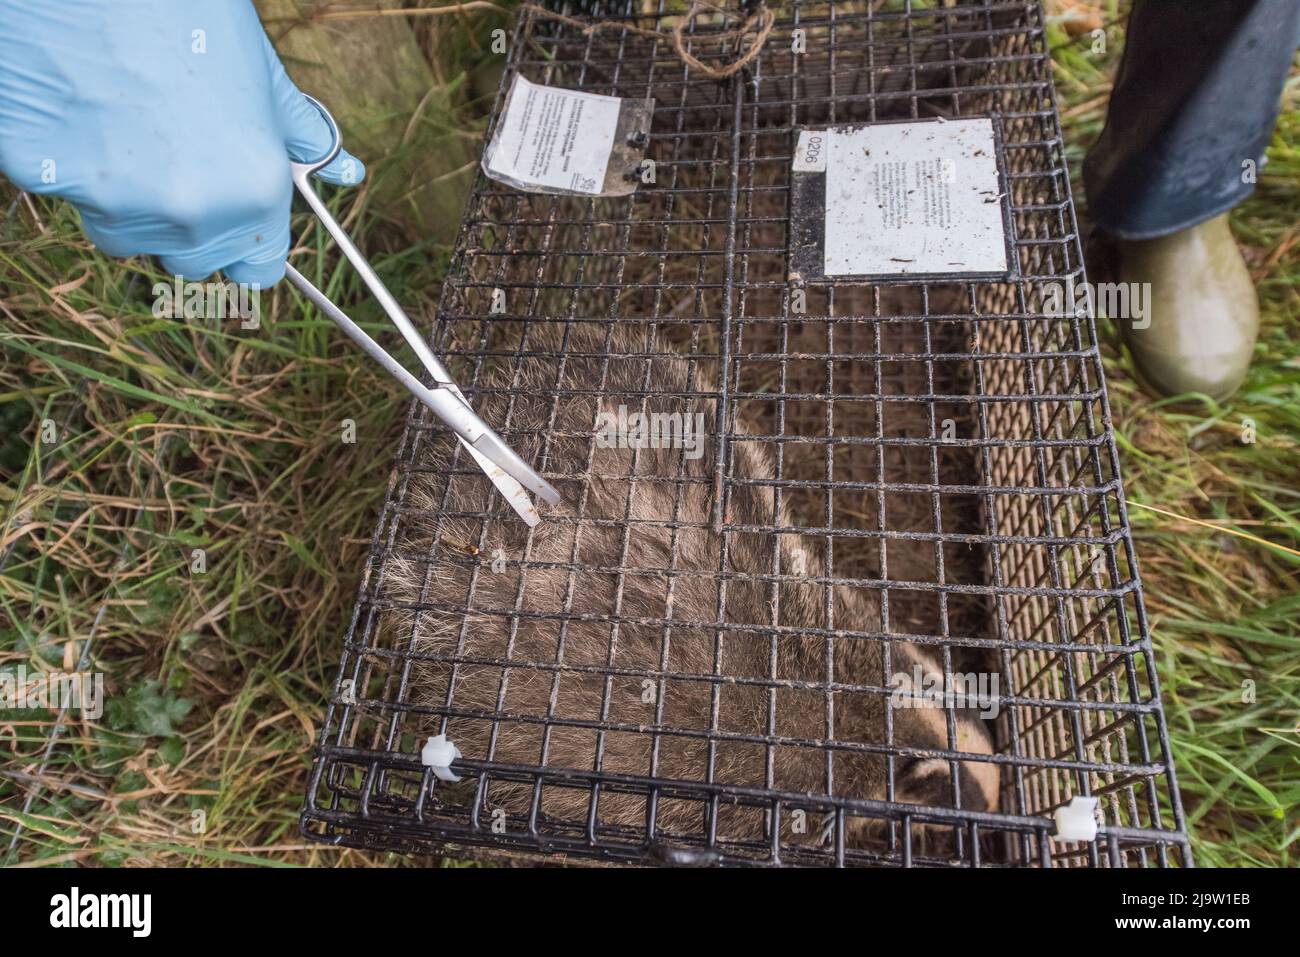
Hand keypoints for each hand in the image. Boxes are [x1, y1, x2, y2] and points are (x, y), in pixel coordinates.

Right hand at [0, 0, 364, 286]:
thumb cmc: (183, 11)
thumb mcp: (259, 72)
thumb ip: (299, 134)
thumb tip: (348, 172)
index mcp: (252, 188)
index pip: (260, 267)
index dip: (251, 247)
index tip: (241, 228)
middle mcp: (190, 211)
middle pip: (193, 261)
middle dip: (193, 225)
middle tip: (181, 158)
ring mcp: (114, 202)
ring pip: (128, 236)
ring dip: (133, 202)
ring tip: (129, 125)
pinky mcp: (45, 178)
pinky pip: (70, 196)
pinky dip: (75, 167)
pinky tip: (84, 110)